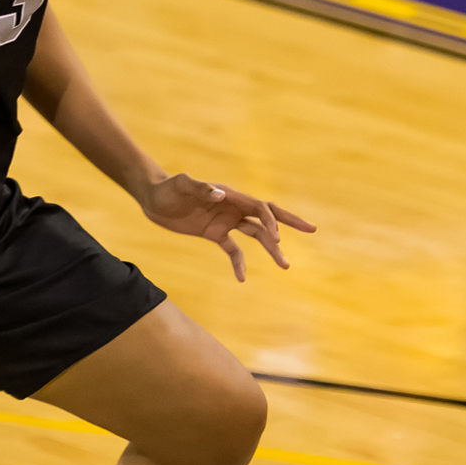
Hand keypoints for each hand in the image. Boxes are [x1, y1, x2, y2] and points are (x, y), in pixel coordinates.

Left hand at [138, 173, 315, 281]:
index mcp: (231, 196)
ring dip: (271, 248)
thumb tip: (220, 195)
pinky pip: (233, 250)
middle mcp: (234, 207)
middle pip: (268, 216)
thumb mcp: (182, 185)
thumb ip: (200, 188)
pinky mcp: (215, 233)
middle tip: (312, 229)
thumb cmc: (168, 188)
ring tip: (285, 265)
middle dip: (290, 222)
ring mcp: (227, 221)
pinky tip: (242, 279)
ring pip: (256, 235)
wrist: (153, 198)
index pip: (260, 208)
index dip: (271, 221)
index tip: (277, 238)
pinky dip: (239, 264)